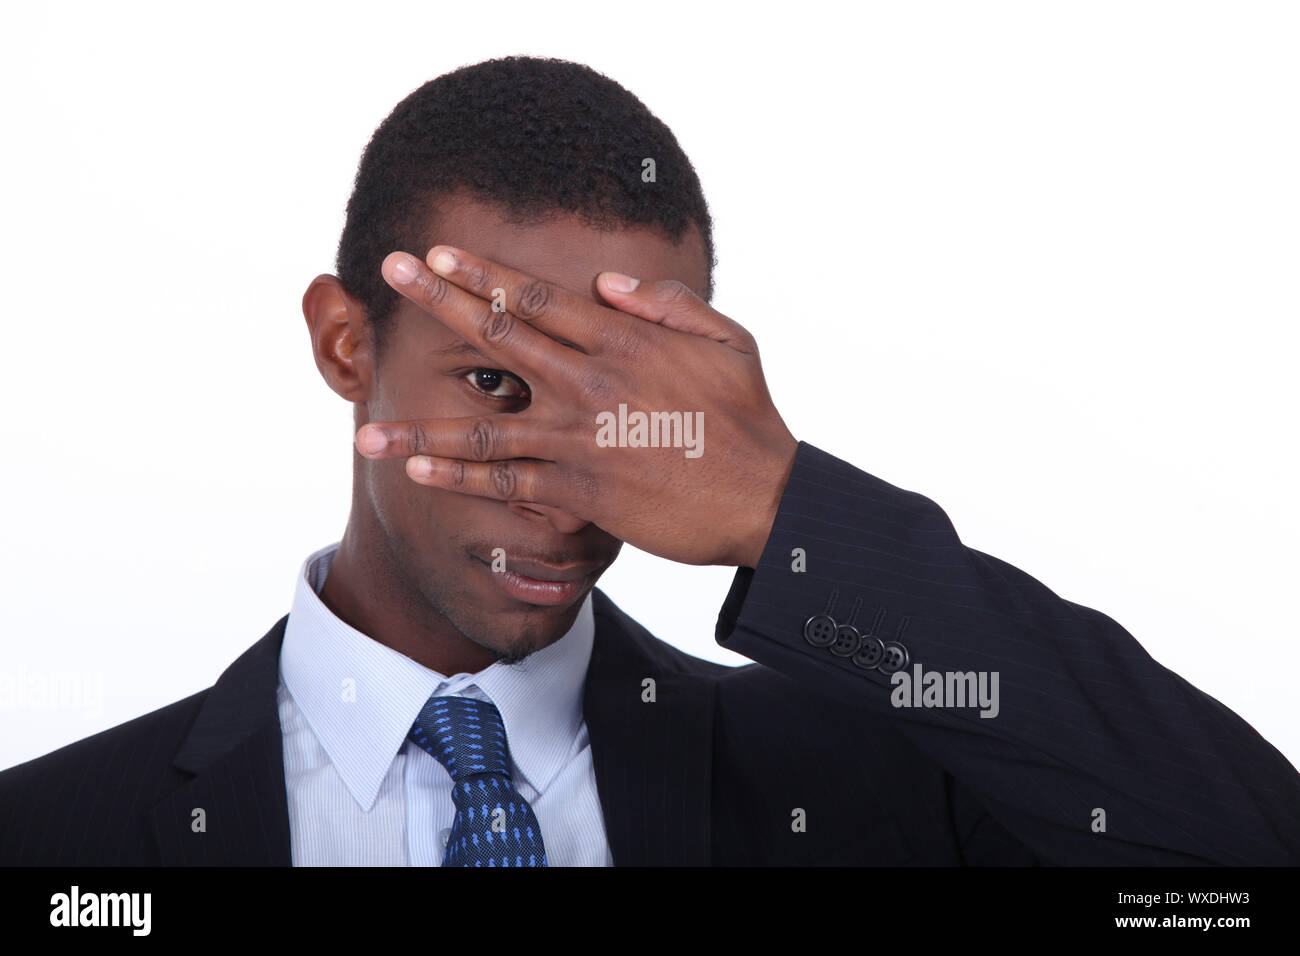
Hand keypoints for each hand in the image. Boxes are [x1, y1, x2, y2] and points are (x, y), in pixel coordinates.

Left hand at [355, 245, 798, 567]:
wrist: (766, 499)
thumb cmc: (750, 417)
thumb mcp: (730, 339)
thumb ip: (669, 302)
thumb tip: (608, 281)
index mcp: (625, 339)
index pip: (539, 295)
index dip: (483, 272)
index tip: (438, 252)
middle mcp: (591, 381)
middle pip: (499, 333)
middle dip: (438, 299)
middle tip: (391, 270)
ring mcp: (580, 437)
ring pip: (483, 426)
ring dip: (420, 427)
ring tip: (364, 427)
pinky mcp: (581, 489)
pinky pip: (506, 482)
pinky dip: (459, 478)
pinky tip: (416, 473)